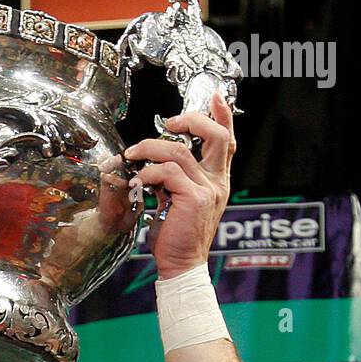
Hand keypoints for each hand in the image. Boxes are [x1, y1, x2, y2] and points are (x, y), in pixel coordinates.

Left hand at [123, 92, 235, 279]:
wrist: (181, 265)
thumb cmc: (176, 237)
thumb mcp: (176, 201)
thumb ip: (173, 180)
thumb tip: (155, 163)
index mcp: (217, 181)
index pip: (227, 142)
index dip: (223, 116)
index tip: (217, 96)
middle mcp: (218, 182)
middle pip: (216, 135)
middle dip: (192, 120)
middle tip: (169, 123)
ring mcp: (208, 190)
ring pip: (179, 151)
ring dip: (151, 148)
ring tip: (134, 154)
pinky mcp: (195, 199)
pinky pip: (168, 172)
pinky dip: (149, 173)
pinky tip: (138, 181)